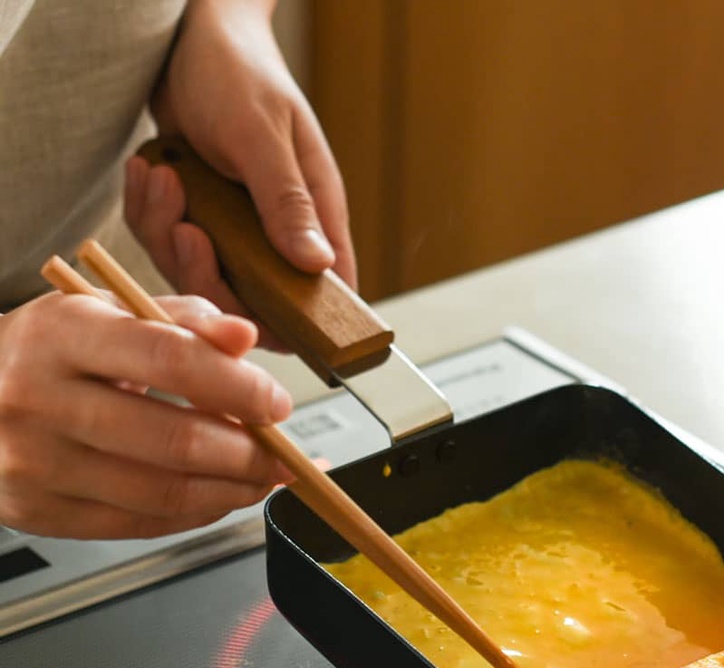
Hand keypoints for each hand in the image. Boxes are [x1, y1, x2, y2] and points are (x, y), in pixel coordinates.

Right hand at [0, 292, 293, 538]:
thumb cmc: (47, 353)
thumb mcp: (105, 313)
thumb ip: (183, 321)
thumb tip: (244, 339)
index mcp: (61, 334)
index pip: (170, 360)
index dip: (239, 388)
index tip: (278, 403)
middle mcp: (38, 398)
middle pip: (175, 440)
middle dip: (249, 453)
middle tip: (283, 452)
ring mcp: (34, 463)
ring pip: (165, 492)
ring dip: (233, 491)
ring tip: (262, 477)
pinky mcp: (39, 511)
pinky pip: (141, 523)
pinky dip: (197, 513)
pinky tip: (221, 495)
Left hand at [125, 0, 356, 345]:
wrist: (188, 37)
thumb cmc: (240, 73)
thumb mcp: (262, 135)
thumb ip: (287, 203)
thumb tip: (319, 265)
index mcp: (315, 217)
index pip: (323, 295)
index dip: (296, 323)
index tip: (253, 320)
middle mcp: (279, 234)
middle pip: (251, 302)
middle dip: (206, 276)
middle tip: (186, 230)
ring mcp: (237, 232)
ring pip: (201, 277)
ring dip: (167, 237)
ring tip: (163, 179)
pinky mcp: (199, 221)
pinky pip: (167, 246)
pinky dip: (149, 216)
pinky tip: (151, 172)